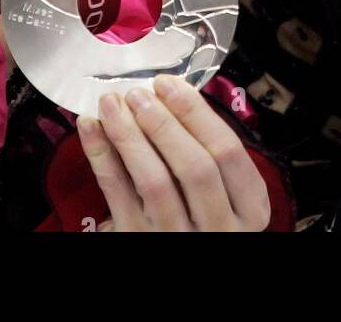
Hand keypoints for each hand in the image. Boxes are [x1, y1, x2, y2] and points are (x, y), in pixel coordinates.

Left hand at [75, 74, 271, 230]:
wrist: (176, 256)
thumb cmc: (199, 213)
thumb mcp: (222, 190)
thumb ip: (206, 151)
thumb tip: (166, 94)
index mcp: (248, 209)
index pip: (228, 152)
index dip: (197, 113)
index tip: (168, 84)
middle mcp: (219, 228)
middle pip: (195, 167)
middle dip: (163, 123)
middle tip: (138, 94)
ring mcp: (178, 238)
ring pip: (155, 181)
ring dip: (129, 135)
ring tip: (110, 104)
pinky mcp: (139, 242)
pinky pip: (118, 195)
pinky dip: (102, 156)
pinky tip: (91, 128)